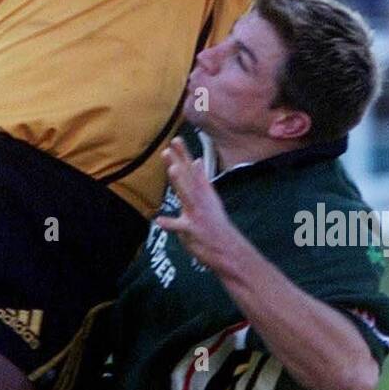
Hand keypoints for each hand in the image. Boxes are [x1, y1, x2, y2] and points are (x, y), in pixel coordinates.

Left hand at [154, 137, 241, 270]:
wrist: (228, 250)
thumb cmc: (215, 224)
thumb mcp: (210, 198)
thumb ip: (201, 180)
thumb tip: (197, 160)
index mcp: (203, 192)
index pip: (192, 170)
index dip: (184, 155)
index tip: (176, 139)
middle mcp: (201, 200)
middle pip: (189, 178)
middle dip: (180, 162)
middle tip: (170, 147)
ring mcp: (197, 215)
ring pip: (188, 196)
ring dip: (180, 183)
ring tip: (173, 169)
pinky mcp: (193, 231)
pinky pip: (180, 227)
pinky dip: (170, 224)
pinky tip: (159, 220)